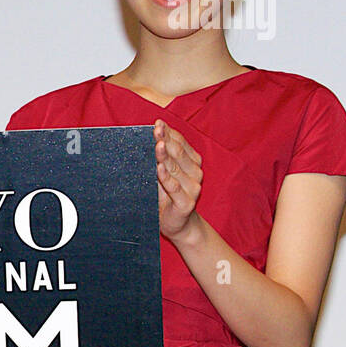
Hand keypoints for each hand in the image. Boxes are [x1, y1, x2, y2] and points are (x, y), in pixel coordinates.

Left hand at [153, 119, 202, 241]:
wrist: (178, 223)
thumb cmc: (168, 196)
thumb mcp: (163, 174)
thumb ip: (160, 158)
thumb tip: (150, 138)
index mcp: (192, 163)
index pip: (181, 143)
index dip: (169, 133)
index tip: (157, 123)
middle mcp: (195, 173)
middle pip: (178, 153)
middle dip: (166, 140)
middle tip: (155, 129)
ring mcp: (192, 188)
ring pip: (175, 168)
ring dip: (165, 156)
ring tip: (158, 144)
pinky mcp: (186, 203)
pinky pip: (174, 187)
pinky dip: (166, 177)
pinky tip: (159, 168)